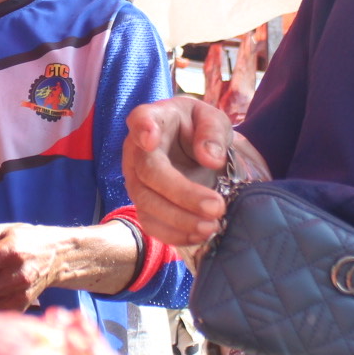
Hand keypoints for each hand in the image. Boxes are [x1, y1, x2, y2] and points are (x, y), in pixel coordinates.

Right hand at [122, 98, 265, 246]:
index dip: (142, 129)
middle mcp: (137, 151)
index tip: (149, 139)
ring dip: (181, 220)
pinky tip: (200, 235)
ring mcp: (136, 180)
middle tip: (217, 207)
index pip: (141, 120)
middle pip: (149, 174)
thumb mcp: (213, 120)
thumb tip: (211, 159)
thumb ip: (212, 133)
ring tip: (212, 226)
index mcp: (154, 119)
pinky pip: (151, 223)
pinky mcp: (143, 204)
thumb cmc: (199, 129)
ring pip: (147, 204)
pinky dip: (175, 234)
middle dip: (182, 194)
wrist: (192, 149)